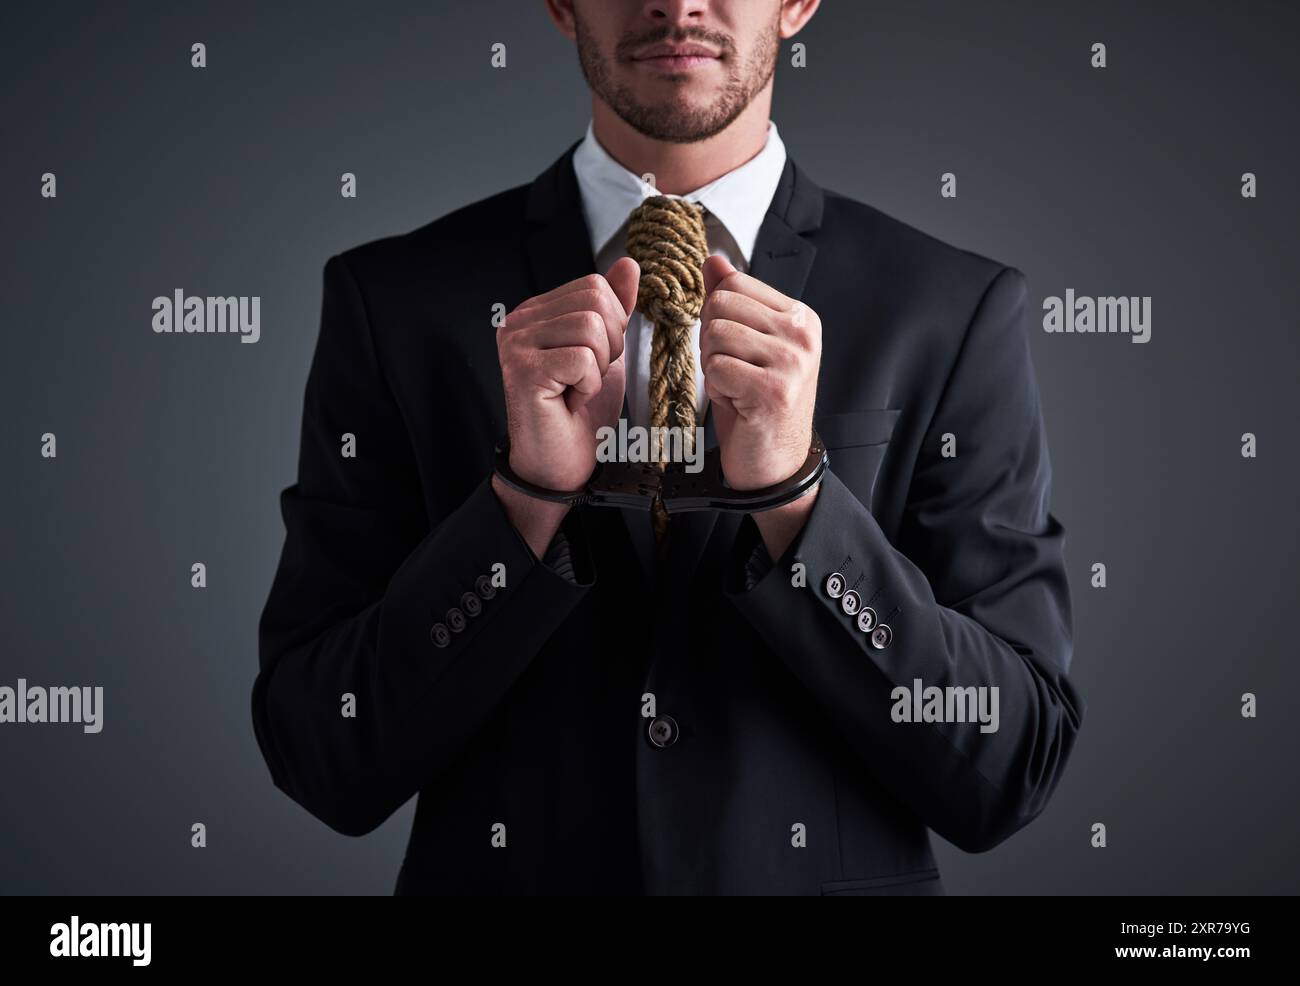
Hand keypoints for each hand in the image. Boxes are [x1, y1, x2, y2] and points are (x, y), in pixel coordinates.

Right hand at [497, 258, 638, 491]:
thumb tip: (627, 265)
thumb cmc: (579, 416)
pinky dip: (589, 385)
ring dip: (599, 367)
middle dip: (610, 345)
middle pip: (595, 301)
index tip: (595, 361)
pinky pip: (583, 359)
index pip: (595, 286)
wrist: (559, 467)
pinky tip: (569, 400)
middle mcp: (519, 321)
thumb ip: (615, 308)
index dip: (613, 325)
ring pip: (591, 328)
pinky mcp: (522, 370)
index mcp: (537, 312)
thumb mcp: (607, 353)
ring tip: (578, 388)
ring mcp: (516, 344)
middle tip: (587, 377)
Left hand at [700, 256, 820, 490]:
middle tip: (734, 372)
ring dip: (713, 366)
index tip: (738, 350)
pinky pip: (717, 369)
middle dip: (712, 342)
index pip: (734, 284)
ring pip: (715, 336)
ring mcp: (792, 362)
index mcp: (800, 317)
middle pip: (720, 306)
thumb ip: (731, 300)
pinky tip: (738, 404)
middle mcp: (802, 335)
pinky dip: (717, 389)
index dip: (718, 317)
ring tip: (736, 387)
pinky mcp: (774, 390)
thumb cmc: (758, 404)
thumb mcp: (747, 345)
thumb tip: (713, 259)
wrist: (775, 463)